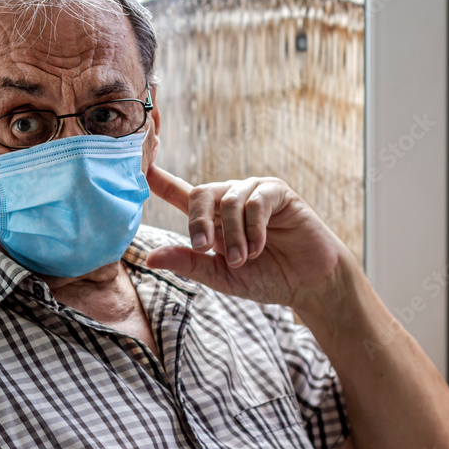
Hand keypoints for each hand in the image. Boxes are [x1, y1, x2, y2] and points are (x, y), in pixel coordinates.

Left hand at [144, 164, 358, 311]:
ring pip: (229, 201)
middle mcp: (230, 199)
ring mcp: (254, 192)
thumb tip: (151, 258)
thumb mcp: (222, 275)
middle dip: (198, 221)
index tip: (140, 165)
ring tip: (243, 260)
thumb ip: (190, 264)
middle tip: (204, 248)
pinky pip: (256, 202)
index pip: (180, 193)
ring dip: (233, 235)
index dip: (159, 179)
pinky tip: (260, 248)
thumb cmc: (266, 278)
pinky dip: (254, 229)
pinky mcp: (277, 192)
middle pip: (199, 193)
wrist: (309, 283)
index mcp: (212, 218)